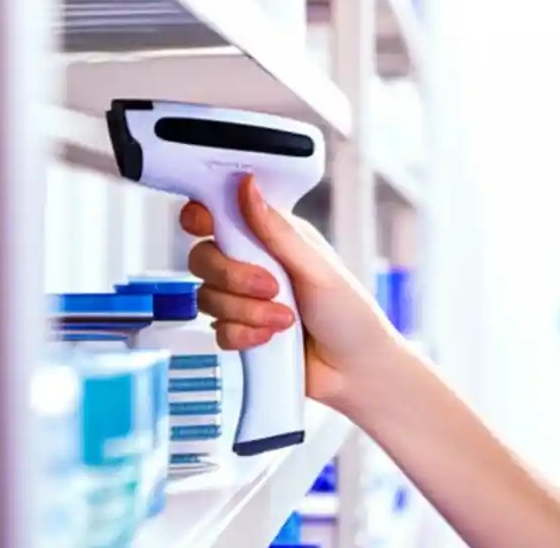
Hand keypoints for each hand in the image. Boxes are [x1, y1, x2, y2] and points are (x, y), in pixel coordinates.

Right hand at [181, 175, 394, 410]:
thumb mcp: (318, 267)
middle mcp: (254, 264)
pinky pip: (217, 330)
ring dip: (247, 311)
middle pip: (204, 257)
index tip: (207, 224)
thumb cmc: (351, 314)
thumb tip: (249, 187)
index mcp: (275, 237)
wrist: (355, 372)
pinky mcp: (241, 331)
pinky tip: (271, 338)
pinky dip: (244, 335)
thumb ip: (277, 231)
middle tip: (271, 288)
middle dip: (233, 276)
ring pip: (208, 296)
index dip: (204, 216)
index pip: (223, 214)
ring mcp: (245, 300)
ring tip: (285, 319)